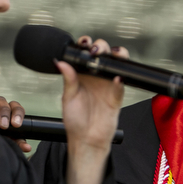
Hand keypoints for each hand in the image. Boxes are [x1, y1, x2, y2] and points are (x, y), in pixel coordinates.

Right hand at [0, 95, 29, 153]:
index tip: (16, 125)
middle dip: (6, 114)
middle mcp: (3, 106)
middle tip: (4, 125)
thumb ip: (18, 143)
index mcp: (12, 113)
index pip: (18, 109)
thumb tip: (27, 147)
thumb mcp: (8, 140)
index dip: (18, 115)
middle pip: (7, 105)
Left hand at [59, 36, 125, 153]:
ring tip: (112, 56)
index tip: (84, 43)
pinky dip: (121, 78)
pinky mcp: (117, 95)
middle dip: (102, 47)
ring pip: (116, 64)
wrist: (87, 140)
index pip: (86, 54)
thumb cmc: (75, 121)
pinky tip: (116, 77)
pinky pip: (121, 84)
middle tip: (96, 51)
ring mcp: (108, 85)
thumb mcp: (68, 98)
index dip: (86, 45)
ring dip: (116, 57)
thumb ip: (68, 79)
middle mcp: (96, 77)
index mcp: (82, 75)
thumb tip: (61, 62)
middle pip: (103, 55)